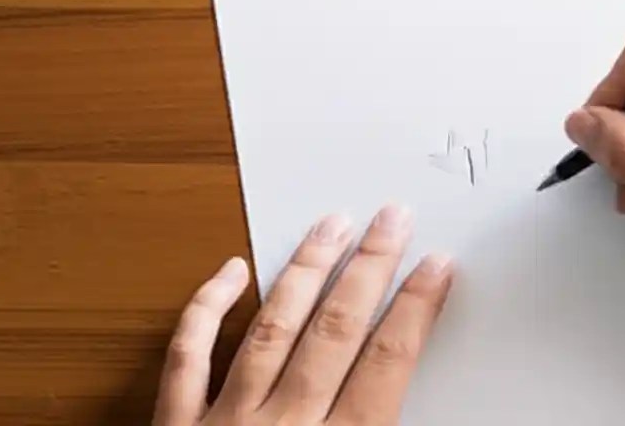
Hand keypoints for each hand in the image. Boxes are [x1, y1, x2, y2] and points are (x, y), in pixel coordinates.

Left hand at [154, 207, 452, 425]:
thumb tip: (434, 418)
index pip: (386, 364)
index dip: (416, 309)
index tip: (437, 267)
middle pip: (335, 331)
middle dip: (369, 269)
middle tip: (392, 219)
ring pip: (271, 328)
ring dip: (304, 271)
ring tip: (329, 225)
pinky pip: (186, 359)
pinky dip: (205, 311)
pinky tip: (226, 272)